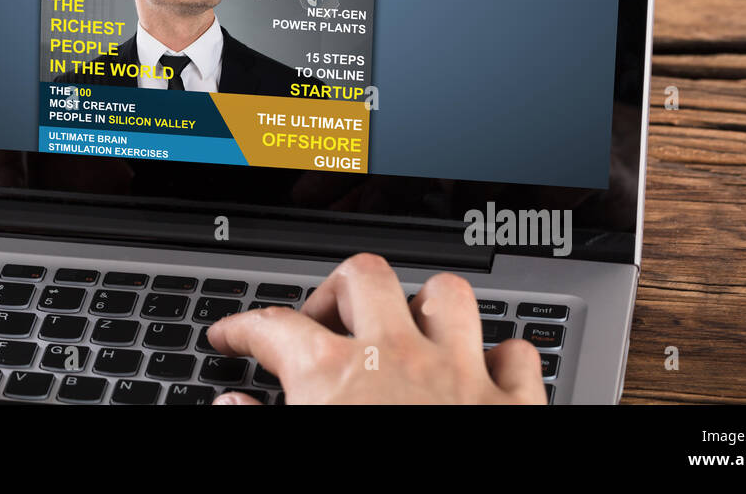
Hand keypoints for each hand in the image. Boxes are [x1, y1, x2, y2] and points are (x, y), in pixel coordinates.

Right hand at [206, 252, 545, 403]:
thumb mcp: (290, 468)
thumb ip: (254, 429)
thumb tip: (230, 408)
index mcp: (333, 376)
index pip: (272, 326)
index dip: (242, 326)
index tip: (231, 336)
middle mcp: (398, 359)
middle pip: (364, 278)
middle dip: (338, 292)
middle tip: (323, 323)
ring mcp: (462, 375)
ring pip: (446, 296)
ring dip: (424, 308)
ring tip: (403, 332)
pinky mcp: (514, 407)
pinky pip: (516, 354)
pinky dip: (498, 358)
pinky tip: (480, 374)